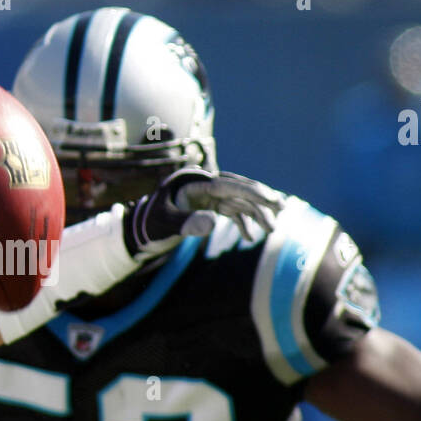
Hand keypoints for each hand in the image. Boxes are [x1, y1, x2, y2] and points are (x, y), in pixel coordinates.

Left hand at [123, 168, 279, 259]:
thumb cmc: (149, 224)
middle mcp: (203, 186)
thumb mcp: (166, 225)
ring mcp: (207, 197)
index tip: (270, 199)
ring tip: (271, 229)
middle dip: (260, 199)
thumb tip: (212, 224)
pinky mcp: (208, 207)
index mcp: (193, 183)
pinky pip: (231, 211)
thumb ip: (187, 223)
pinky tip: (250, 237)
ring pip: (237, 202)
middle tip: (281, 207)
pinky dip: (242, 222)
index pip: (227, 185)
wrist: (139, 229)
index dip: (249, 191)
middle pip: (237, 189)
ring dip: (255, 214)